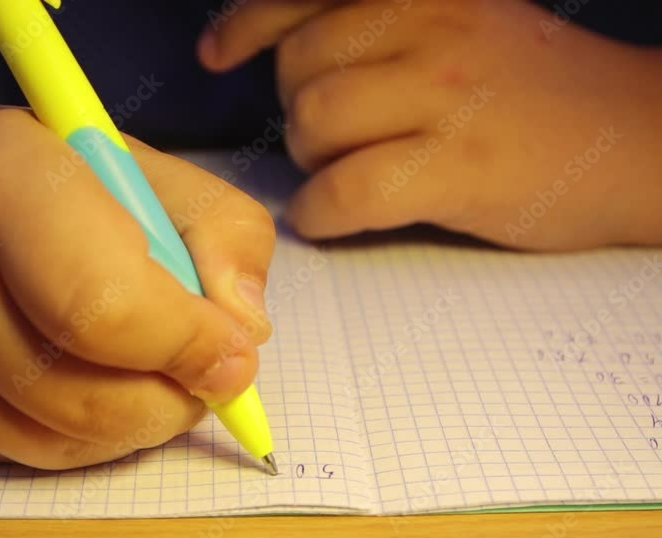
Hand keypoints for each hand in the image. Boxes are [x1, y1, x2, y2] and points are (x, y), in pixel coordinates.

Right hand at [0, 107, 274, 468]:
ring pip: (58, 439)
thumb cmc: (23, 177)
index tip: (233, 352)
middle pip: (84, 392)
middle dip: (174, 400)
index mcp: (1, 181)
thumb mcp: (131, 161)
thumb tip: (243, 327)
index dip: (185, 344)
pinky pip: (24, 454)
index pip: (104, 304)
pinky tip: (101, 390)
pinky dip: (88, 439)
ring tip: (161, 379)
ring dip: (138, 426)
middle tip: (209, 377)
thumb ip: (216, 227)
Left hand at [199, 0, 661, 249]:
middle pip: (299, 70)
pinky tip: (331, 214)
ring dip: (312, 161)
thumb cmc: (532, 87)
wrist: (632, 140)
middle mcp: (431, 27)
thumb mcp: (462, 23)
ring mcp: (444, 96)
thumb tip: (286, 47)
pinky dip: (320, 211)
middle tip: (333, 134)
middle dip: (298, 110)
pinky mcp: (455, 168)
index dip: (247, 25)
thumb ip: (382, 24)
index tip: (217, 55)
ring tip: (348, 170)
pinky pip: (342, 191)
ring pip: (313, 126)